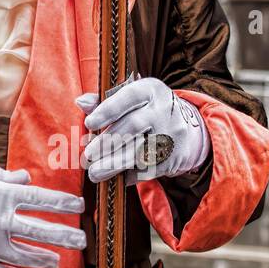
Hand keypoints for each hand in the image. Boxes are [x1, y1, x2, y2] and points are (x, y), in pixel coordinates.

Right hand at [0, 160, 85, 267]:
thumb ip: (1, 175)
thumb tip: (25, 177)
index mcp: (1, 194)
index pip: (42, 200)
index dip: (63, 204)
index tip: (79, 207)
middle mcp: (0, 220)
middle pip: (42, 231)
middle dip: (65, 235)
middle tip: (81, 240)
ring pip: (26, 255)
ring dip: (44, 258)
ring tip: (56, 261)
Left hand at [76, 77, 210, 183]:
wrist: (187, 127)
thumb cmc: (147, 110)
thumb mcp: (130, 99)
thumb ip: (104, 101)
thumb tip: (81, 102)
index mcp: (150, 90)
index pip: (128, 96)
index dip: (107, 110)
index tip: (88, 123)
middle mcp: (163, 110)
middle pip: (133, 126)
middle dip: (107, 142)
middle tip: (88, 155)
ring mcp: (172, 134)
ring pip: (140, 151)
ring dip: (114, 164)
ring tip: (94, 172)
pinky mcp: (174, 156)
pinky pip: (150, 169)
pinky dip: (130, 175)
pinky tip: (115, 177)